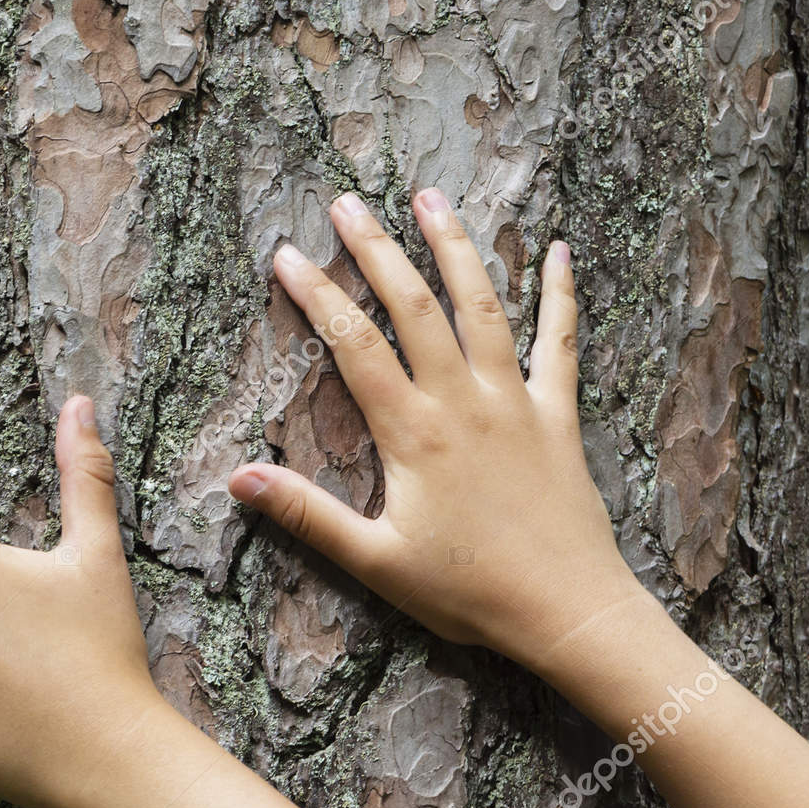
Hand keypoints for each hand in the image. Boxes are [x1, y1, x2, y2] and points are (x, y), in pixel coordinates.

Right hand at [228, 190, 641, 668]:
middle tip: (347, 204)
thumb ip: (308, 515)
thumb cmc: (469, 593)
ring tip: (430, 197)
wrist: (568, 610)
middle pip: (415, 307)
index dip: (318, 295)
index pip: (354, 346)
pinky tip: (559, 252)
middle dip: (378, 249)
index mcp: (413, 435)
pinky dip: (561, 294)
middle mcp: (463, 403)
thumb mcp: (376, 561)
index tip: (286, 255)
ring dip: (455, 247)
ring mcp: (516, 402)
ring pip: (483, 306)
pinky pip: (561, 342)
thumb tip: (239, 479)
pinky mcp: (558, 416)